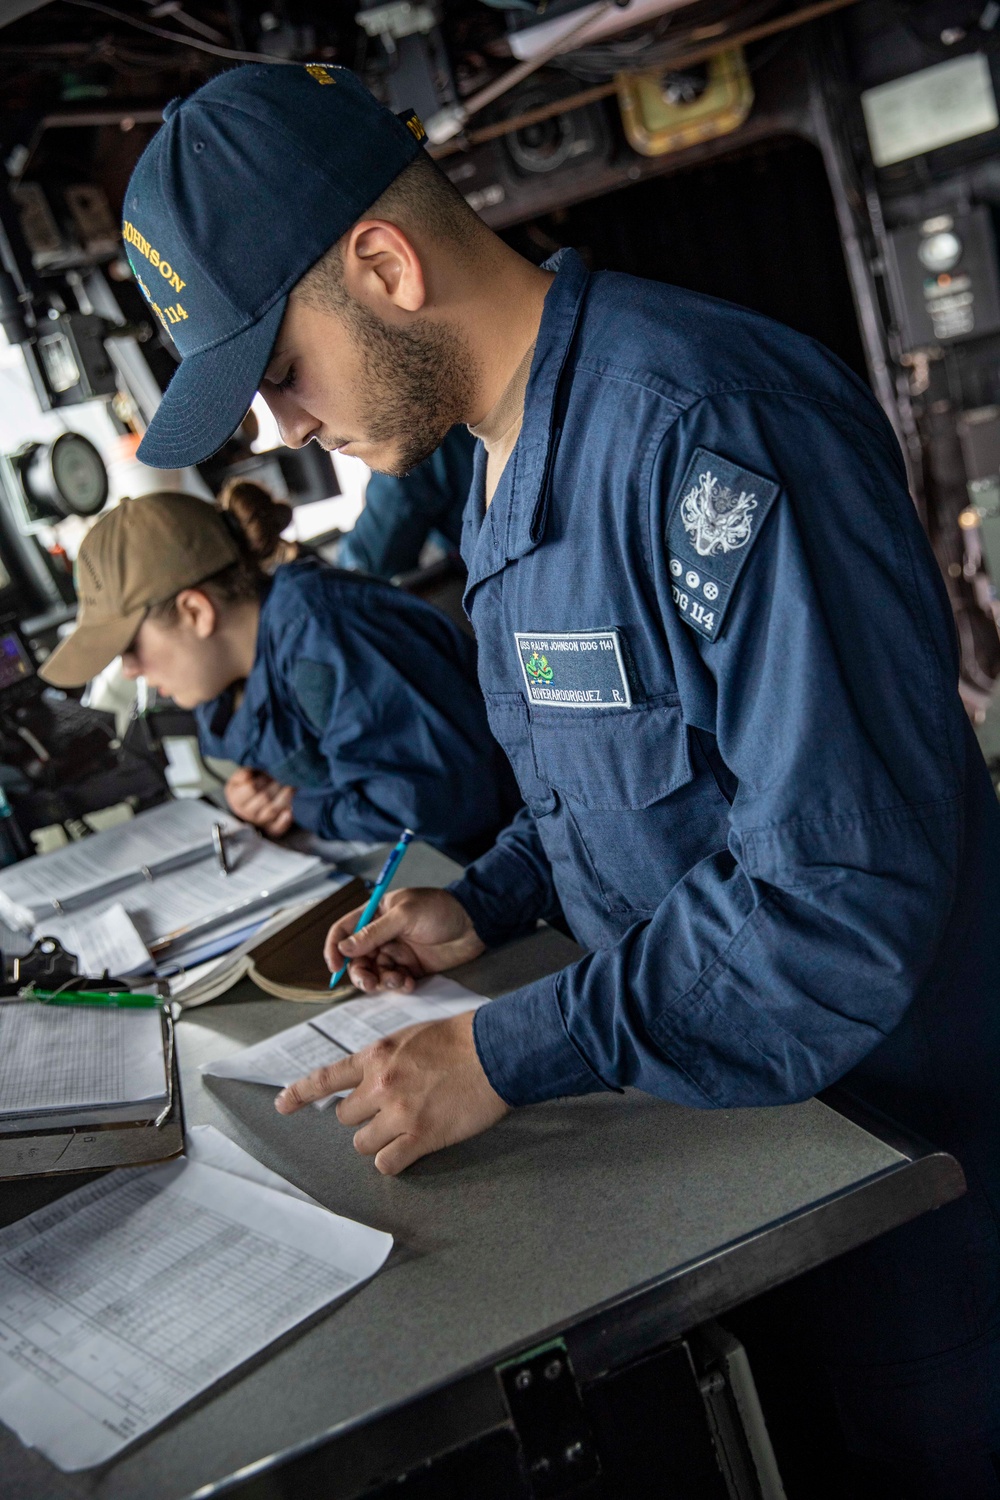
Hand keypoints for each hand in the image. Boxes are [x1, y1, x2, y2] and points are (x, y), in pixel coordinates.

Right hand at [225, 768, 294, 836]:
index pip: (250, 788)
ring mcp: (261, 822)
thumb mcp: (241, 778)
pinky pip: (278, 828)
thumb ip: (242, 775)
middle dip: (274, 786)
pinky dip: (284, 821)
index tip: (264, 776)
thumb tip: (247, 776)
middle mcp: (248, 813)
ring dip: (284, 797)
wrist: (254, 801)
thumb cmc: (249, 786)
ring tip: (289, 788)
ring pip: (272, 811)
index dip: (260, 780)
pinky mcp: (273, 828)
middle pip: (264, 798)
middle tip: (278, 781)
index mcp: (237, 800)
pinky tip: (289, 811)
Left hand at [274, 1011, 508, 1173]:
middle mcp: (380, 1084)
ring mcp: (399, 1112)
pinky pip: (387, 1163)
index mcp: (376, 1056)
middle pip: (345, 1118)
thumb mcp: (411, 1037)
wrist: (494, 1050)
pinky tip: (411, 1149)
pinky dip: (394, 1160)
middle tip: (390, 1111)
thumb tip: (371, 1080)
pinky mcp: (421, 1136)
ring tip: (406, 1128)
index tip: (283, 1105)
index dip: (301, 1093)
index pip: (327, 1077)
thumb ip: (385, 1059)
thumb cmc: (460, 1039)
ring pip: (363, 1143)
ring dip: (379, 1140)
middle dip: (363, 1118)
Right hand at [324, 886, 484, 992]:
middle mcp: (382, 934)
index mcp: (376, 914)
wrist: (474, 924)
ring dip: (381, 980)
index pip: (345, 930)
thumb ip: (374, 933)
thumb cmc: (440, 909)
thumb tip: (344, 948)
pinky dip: (398, 985)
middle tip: (369, 983)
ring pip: (375, 972)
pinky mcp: (411, 967)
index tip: (334, 967)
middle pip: (357, 958)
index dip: (335, 948)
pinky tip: (410, 981)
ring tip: (397, 979)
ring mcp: (397, 952)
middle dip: (360, 973)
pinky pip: (395, 981)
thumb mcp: (404, 916)